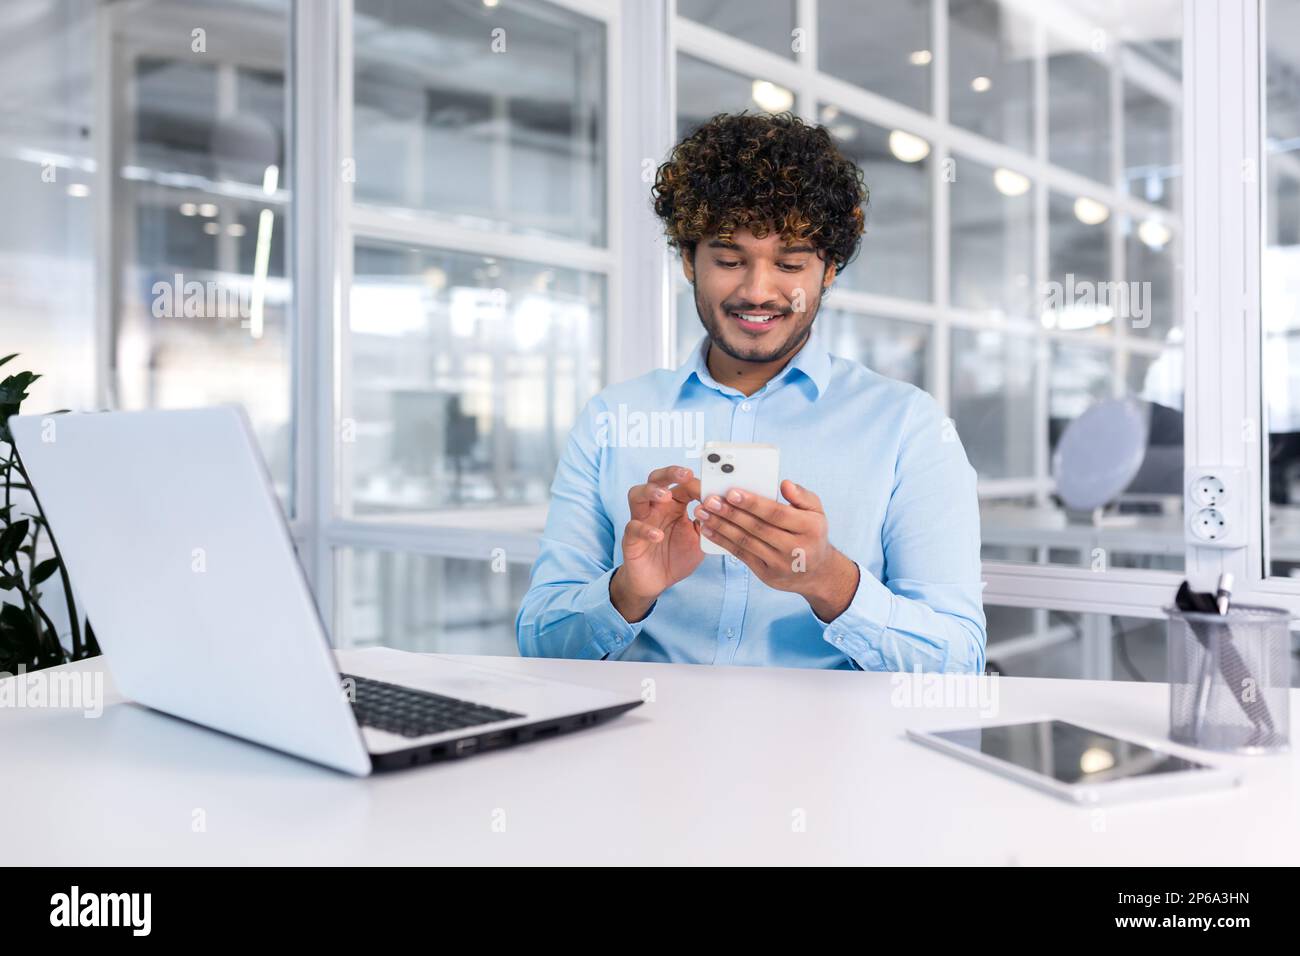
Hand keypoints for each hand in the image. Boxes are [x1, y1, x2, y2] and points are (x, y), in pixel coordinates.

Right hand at [611, 465, 702, 621]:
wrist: (657, 582)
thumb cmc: (676, 557)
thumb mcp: (699, 540)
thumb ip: (707, 524)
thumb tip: (718, 507)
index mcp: (674, 506)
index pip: (682, 485)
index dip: (695, 483)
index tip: (709, 486)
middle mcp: (655, 508)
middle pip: (655, 479)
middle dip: (669, 473)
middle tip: (685, 474)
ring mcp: (641, 521)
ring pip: (637, 495)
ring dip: (651, 491)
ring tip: (666, 497)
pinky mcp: (630, 539)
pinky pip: (633, 528)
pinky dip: (645, 530)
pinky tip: (658, 536)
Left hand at [696, 479, 859, 621]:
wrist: (817, 572)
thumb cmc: (812, 534)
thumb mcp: (816, 512)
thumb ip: (802, 495)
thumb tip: (784, 484)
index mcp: (810, 528)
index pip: (776, 513)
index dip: (753, 503)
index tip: (731, 492)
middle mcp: (796, 548)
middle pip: (757, 528)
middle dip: (730, 513)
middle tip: (710, 500)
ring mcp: (780, 564)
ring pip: (746, 542)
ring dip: (721, 526)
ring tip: (702, 512)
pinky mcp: (766, 574)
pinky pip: (741, 555)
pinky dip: (722, 542)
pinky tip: (708, 530)